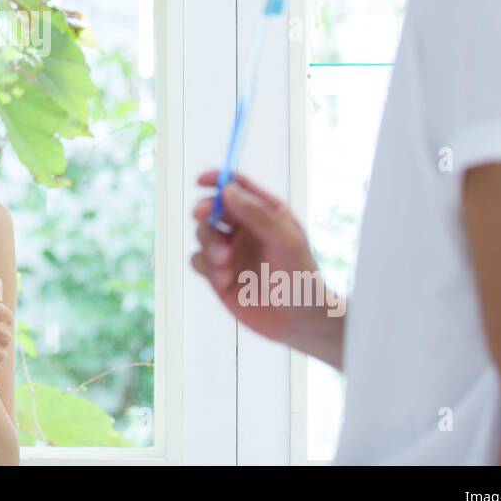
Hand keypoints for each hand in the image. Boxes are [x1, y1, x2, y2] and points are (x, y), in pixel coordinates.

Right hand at [190, 170, 342, 352]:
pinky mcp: (219, 274)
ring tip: (226, 262)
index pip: (236, 187)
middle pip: (213, 209)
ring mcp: (230, 251)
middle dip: (206, 212)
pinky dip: (206, 267)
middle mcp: (244, 230)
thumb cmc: (301, 276)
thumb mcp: (284, 240)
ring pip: (203, 234)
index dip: (218, 180)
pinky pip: (198, 260)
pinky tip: (225, 279)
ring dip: (209, 245)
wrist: (300, 320)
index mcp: (264, 214)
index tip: (202, 181)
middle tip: (204, 217)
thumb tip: (227, 191)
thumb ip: (257, 214)